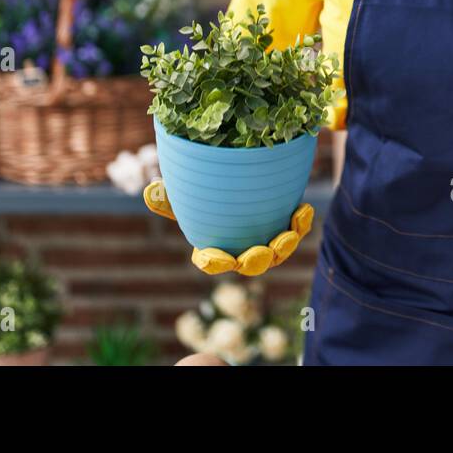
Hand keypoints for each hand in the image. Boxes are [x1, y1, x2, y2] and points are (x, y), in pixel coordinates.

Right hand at [143, 180, 314, 275]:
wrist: (242, 187)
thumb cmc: (210, 200)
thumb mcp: (190, 197)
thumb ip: (171, 199)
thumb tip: (149, 190)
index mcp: (217, 250)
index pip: (211, 262)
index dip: (211, 261)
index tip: (206, 255)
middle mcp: (243, 252)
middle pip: (251, 264)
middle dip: (255, 261)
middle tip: (260, 250)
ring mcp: (267, 243)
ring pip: (277, 255)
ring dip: (283, 246)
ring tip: (288, 233)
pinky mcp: (286, 228)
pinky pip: (296, 232)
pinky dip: (300, 224)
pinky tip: (303, 209)